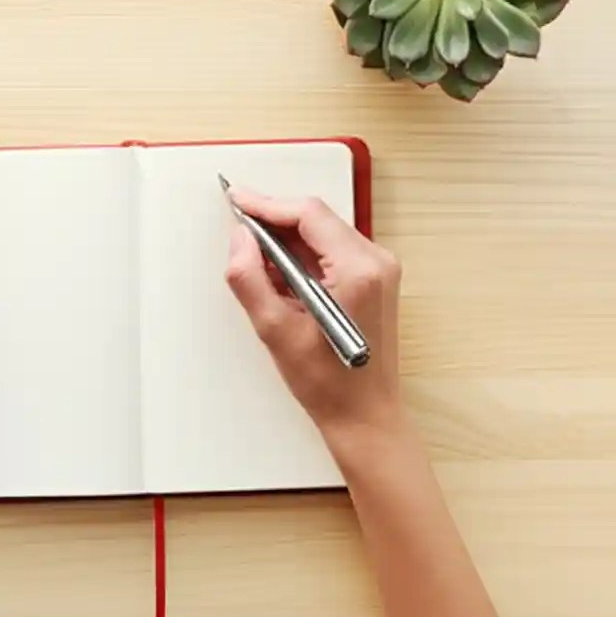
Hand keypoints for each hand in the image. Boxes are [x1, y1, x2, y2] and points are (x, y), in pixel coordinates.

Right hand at [223, 188, 401, 435]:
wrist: (365, 416)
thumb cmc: (329, 384)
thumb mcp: (275, 330)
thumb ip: (250, 279)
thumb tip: (239, 240)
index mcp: (359, 269)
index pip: (308, 214)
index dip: (267, 204)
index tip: (237, 200)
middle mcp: (376, 262)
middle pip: (317, 219)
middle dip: (275, 221)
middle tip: (239, 231)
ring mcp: (379, 271)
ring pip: (323, 234)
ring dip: (287, 241)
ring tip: (256, 263)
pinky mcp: (374, 281)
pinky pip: (332, 252)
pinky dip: (302, 257)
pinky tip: (280, 277)